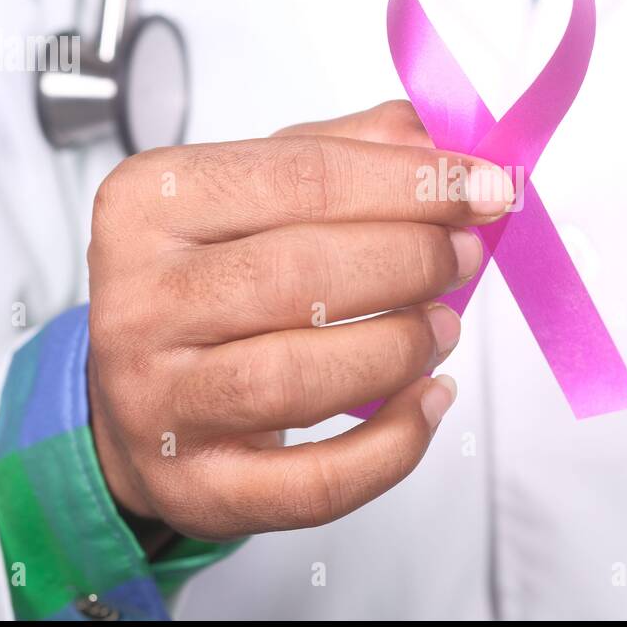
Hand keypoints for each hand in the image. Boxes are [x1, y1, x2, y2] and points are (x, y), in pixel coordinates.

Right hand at [86, 101, 512, 541]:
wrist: (141, 397)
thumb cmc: (211, 281)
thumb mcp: (259, 194)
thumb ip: (347, 151)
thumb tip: (437, 139)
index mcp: (151, 204)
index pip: (302, 177)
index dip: (412, 182)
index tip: (488, 185)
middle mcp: (137, 301)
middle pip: (302, 272)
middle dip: (411, 259)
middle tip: (463, 255)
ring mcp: (158, 402)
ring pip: (303, 376)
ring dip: (401, 346)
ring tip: (442, 325)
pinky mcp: (195, 487)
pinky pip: (315, 483)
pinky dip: (394, 444)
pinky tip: (428, 400)